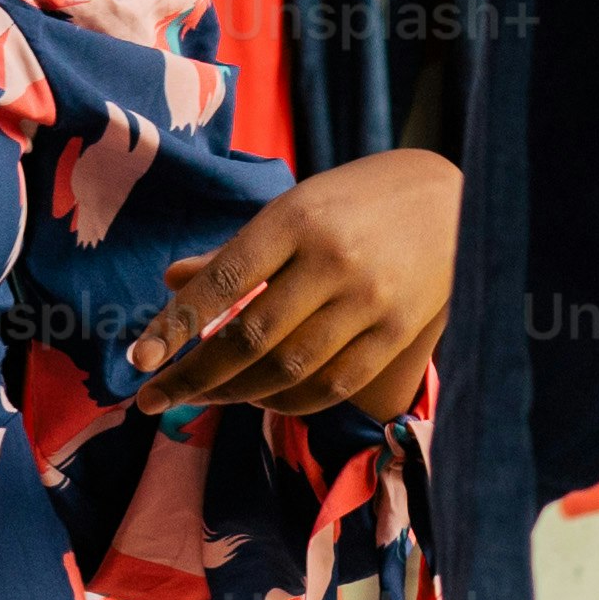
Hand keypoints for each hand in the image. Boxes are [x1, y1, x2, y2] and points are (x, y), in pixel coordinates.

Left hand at [127, 150, 457, 420]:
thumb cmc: (360, 199)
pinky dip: (289, 402)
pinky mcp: (399, 331)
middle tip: (153, 400)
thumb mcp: (297, 204)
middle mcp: (332, 260)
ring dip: (235, 394)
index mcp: (297, 218)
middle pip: (250, 337)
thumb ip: (238, 251)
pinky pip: (334, 384)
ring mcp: (370, 300)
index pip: (224, 281)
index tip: (140, 359)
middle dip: (194, 376)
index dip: (177, 324)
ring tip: (202, 399)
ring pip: (288, 369)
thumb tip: (171, 281)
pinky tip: (260, 401)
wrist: (458, 197)